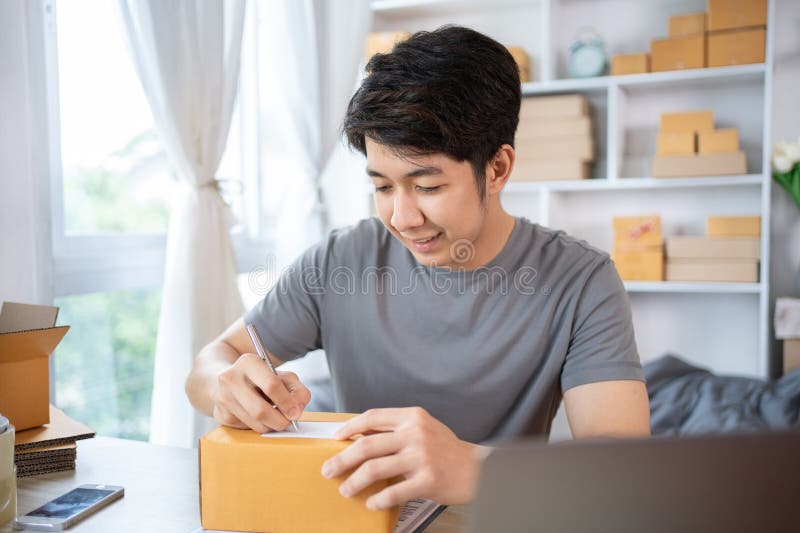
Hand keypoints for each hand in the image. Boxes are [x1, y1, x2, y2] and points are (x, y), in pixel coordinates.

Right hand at [212, 353, 310, 432]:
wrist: (226, 379)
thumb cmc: (259, 378)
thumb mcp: (281, 375)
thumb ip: (296, 389)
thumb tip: (297, 410)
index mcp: (248, 362)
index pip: (271, 385)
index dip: (287, 402)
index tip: (295, 412)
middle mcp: (231, 378)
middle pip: (260, 410)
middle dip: (279, 420)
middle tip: (288, 422)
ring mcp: (223, 397)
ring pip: (254, 423)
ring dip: (271, 426)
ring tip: (276, 418)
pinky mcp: (221, 414)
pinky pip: (246, 428)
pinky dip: (259, 426)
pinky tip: (260, 417)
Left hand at [320, 407, 482, 509]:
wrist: (477, 468)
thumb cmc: (447, 449)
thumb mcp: (423, 428)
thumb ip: (396, 429)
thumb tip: (360, 436)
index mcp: (412, 417)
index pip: (372, 417)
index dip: (349, 428)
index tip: (335, 438)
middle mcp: (416, 434)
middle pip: (367, 445)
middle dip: (342, 459)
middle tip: (329, 469)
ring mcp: (421, 457)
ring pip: (375, 468)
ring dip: (354, 481)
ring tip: (346, 489)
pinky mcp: (427, 480)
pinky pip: (393, 492)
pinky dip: (377, 499)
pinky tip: (371, 502)